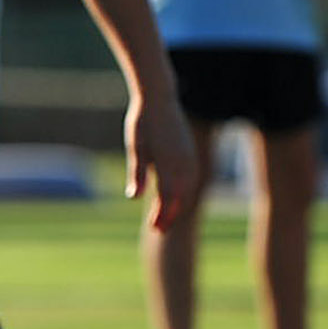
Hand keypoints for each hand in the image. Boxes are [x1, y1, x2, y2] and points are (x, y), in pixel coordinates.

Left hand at [128, 93, 202, 231]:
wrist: (159, 98)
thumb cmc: (143, 122)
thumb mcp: (136, 146)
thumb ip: (138, 172)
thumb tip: (134, 196)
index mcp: (169, 163)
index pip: (168, 198)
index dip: (162, 216)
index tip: (154, 229)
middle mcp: (184, 162)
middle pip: (181, 198)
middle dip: (171, 216)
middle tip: (158, 231)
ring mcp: (190, 157)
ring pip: (189, 190)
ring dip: (179, 206)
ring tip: (166, 217)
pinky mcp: (191, 153)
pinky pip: (193, 179)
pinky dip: (186, 193)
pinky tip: (177, 197)